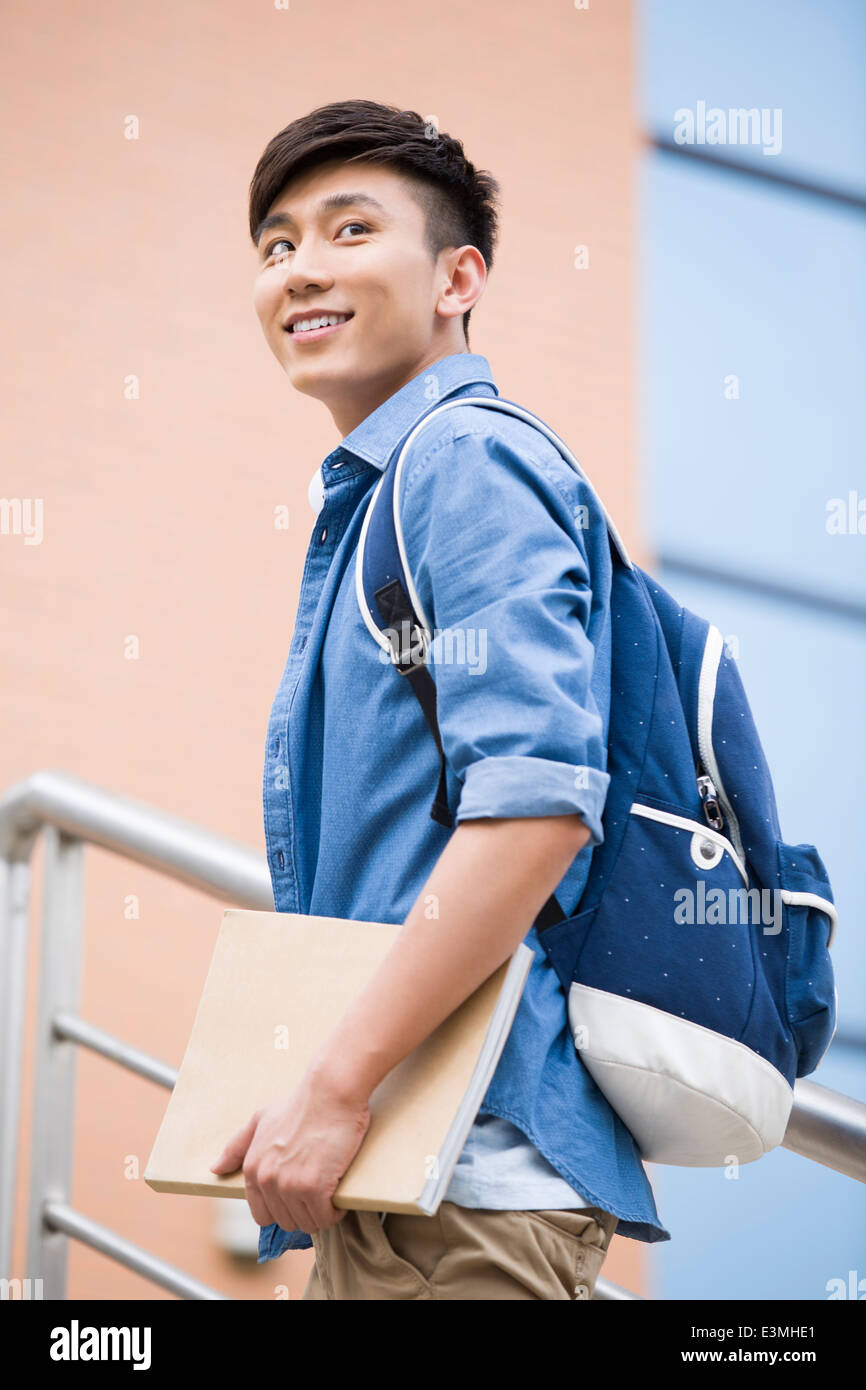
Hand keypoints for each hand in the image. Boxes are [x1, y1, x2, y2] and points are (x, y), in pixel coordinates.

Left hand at [209, 1067, 370, 1234]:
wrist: (330, 1091)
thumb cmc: (300, 1103)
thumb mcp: (262, 1118)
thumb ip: (237, 1146)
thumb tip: (215, 1169)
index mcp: (252, 1167)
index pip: (262, 1214)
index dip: (283, 1209)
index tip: (299, 1196)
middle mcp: (266, 1180)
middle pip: (286, 1221)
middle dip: (304, 1211)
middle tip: (319, 1189)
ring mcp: (289, 1185)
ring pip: (307, 1223)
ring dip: (321, 1213)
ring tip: (329, 1190)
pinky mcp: (314, 1187)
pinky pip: (325, 1218)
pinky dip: (334, 1211)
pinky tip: (338, 1194)